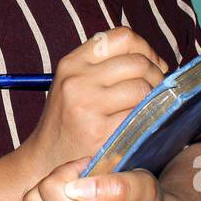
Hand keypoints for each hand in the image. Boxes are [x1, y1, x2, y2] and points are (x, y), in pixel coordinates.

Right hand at [20, 26, 168, 180]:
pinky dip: (148, 120)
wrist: (44, 163)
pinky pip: (141, 115)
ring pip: (144, 88)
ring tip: (148, 111)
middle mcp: (77, 80)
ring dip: (155, 100)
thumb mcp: (74, 85)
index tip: (151, 66)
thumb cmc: (68, 124)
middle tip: (156, 93)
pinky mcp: (101, 132)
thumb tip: (156, 62)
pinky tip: (140, 128)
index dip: (145, 48)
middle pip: (139, 62)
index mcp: (71, 63)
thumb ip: (104, 67)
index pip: (123, 36)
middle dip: (157, 76)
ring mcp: (88, 106)